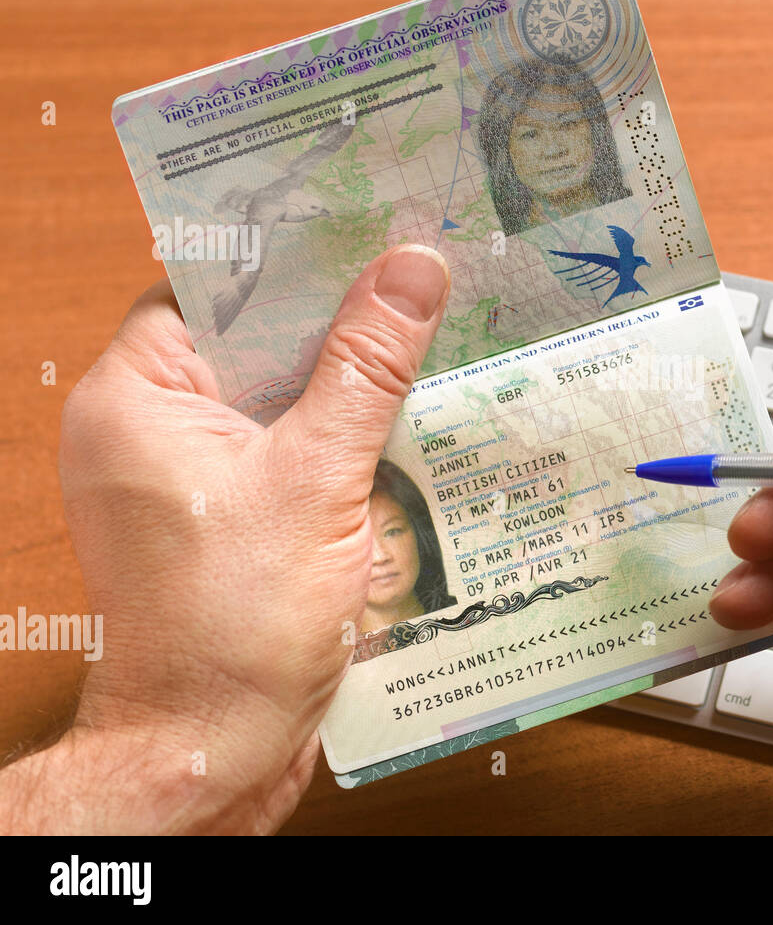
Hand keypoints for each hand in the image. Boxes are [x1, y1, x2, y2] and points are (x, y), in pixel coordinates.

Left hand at [1, 244, 448, 833]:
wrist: (216, 748)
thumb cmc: (235, 624)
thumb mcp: (315, 479)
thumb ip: (366, 368)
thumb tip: (413, 267)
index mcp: (136, 399)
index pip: (211, 289)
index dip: (290, 255)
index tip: (370, 222)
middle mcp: (152, 429)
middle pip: (256, 342)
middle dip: (340, 320)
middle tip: (425, 274)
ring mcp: (193, 477)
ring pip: (284, 398)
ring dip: (354, 383)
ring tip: (438, 336)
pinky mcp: (234, 518)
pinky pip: (295, 449)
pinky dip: (349, 437)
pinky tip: (418, 422)